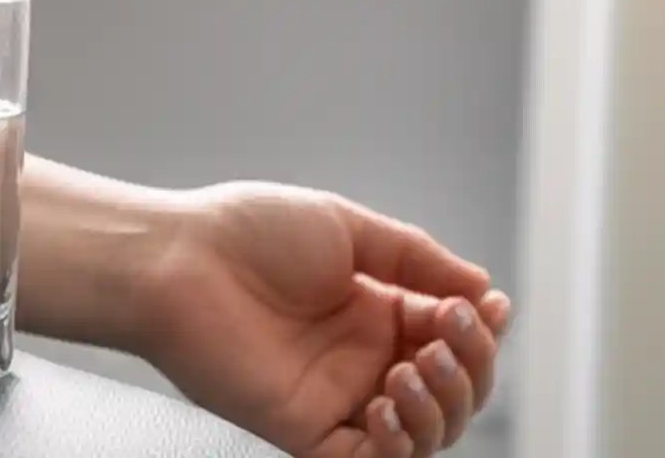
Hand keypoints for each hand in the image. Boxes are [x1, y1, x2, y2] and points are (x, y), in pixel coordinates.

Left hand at [130, 182, 510, 456]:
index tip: (487, 307)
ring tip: (413, 366)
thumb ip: (416, 258)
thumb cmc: (246, 234)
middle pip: (451, 390)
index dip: (479, 330)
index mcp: (374, 308)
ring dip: (442, 406)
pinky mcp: (304, 429)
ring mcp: (335, 396)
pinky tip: (387, 406)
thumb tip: (482, 287)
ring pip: (425, 433)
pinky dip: (399, 446)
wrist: (177, 260)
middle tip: (446, 333)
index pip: (452, 337)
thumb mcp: (347, 228)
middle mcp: (360, 357)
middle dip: (469, 366)